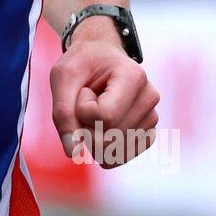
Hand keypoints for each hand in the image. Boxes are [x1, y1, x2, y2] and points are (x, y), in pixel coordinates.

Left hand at [49, 37, 159, 167]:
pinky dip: (104, 148)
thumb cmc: (81, 65)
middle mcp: (149, 97)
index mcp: (133, 76)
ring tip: (98, 109)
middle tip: (88, 100)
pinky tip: (103, 126)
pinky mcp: (148, 133)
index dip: (82, 110)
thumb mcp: (63, 77)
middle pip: (109, 138)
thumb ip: (63, 113)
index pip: (104, 116)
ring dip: (94, 136)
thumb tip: (73, 153)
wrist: (100, 58)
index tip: (84, 90)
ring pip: (114, 151)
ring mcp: (152, 117)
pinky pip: (122, 157)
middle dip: (85, 126)